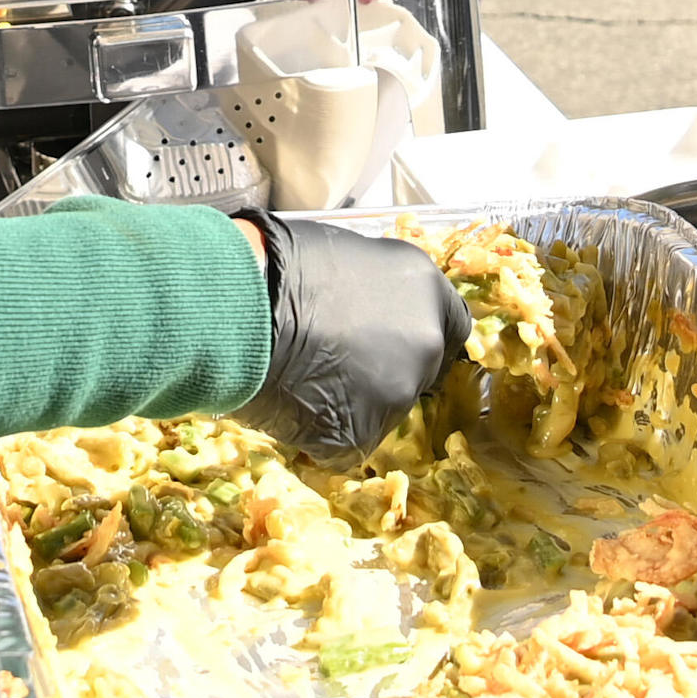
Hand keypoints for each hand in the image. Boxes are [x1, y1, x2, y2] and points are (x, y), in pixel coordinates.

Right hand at [235, 210, 469, 458]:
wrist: (243, 305)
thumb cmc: (282, 262)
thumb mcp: (348, 255)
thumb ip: (376, 287)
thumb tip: (367, 305)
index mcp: (425, 289)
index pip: (453, 326)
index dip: (421, 335)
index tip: (396, 339)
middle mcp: (425, 343)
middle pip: (421, 370)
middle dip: (387, 368)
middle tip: (341, 361)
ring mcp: (396, 394)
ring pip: (384, 408)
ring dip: (355, 402)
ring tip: (306, 381)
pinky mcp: (361, 435)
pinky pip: (346, 441)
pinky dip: (323, 432)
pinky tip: (292, 406)